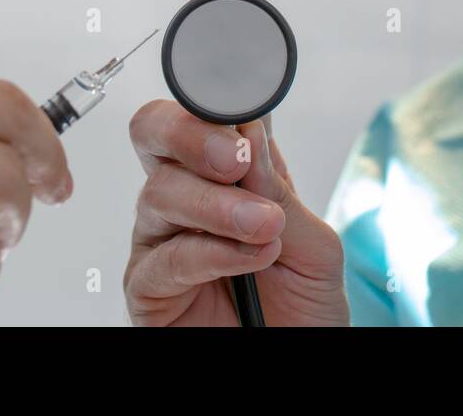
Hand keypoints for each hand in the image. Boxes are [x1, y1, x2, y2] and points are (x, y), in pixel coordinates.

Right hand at [124, 100, 347, 325]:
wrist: (303, 358)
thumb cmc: (305, 305)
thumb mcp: (315, 246)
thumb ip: (280, 193)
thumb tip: (252, 133)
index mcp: (225, 173)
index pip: (201, 115)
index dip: (214, 104)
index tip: (246, 120)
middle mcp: (185, 196)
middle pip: (153, 132)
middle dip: (190, 134)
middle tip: (235, 159)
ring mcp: (161, 239)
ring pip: (159, 192)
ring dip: (217, 205)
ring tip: (264, 228)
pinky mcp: (148, 289)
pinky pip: (163, 259)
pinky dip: (210, 254)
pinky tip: (248, 260)